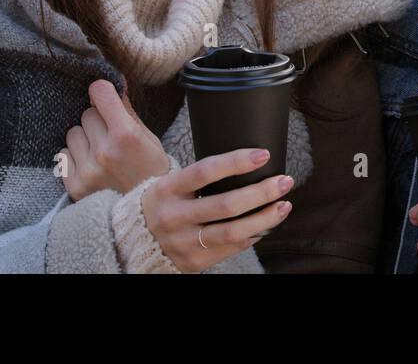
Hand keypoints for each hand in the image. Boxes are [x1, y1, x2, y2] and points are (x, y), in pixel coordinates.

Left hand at [60, 79, 170, 199]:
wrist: (146, 214)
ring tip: (100, 153)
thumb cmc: (151, 171)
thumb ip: (128, 111)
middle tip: (110, 136)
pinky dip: (75, 157)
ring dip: (85, 139)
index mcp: (126, 134)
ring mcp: (87, 169)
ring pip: (73, 133)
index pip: (100, 93)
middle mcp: (104, 150)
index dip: (102, 91)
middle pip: (86, 113)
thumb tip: (117, 82)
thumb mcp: (148, 138)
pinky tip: (91, 166)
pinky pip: (63, 154)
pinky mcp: (74, 184)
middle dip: (97, 121)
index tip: (104, 96)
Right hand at [140, 148, 294, 272]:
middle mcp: (174, 217)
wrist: (133, 242)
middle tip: (285, 181)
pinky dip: (252, 235)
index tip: (263, 155)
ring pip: (233, 232)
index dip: (236, 162)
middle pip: (226, 205)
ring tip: (284, 205)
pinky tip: (266, 225)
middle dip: (261, 192)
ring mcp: (183, 242)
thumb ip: (198, 175)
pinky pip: (231, 249)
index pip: (205, 172)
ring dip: (265, 219)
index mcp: (167, 189)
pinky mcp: (193, 262)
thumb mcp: (168, 183)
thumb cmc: (162, 204)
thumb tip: (244, 159)